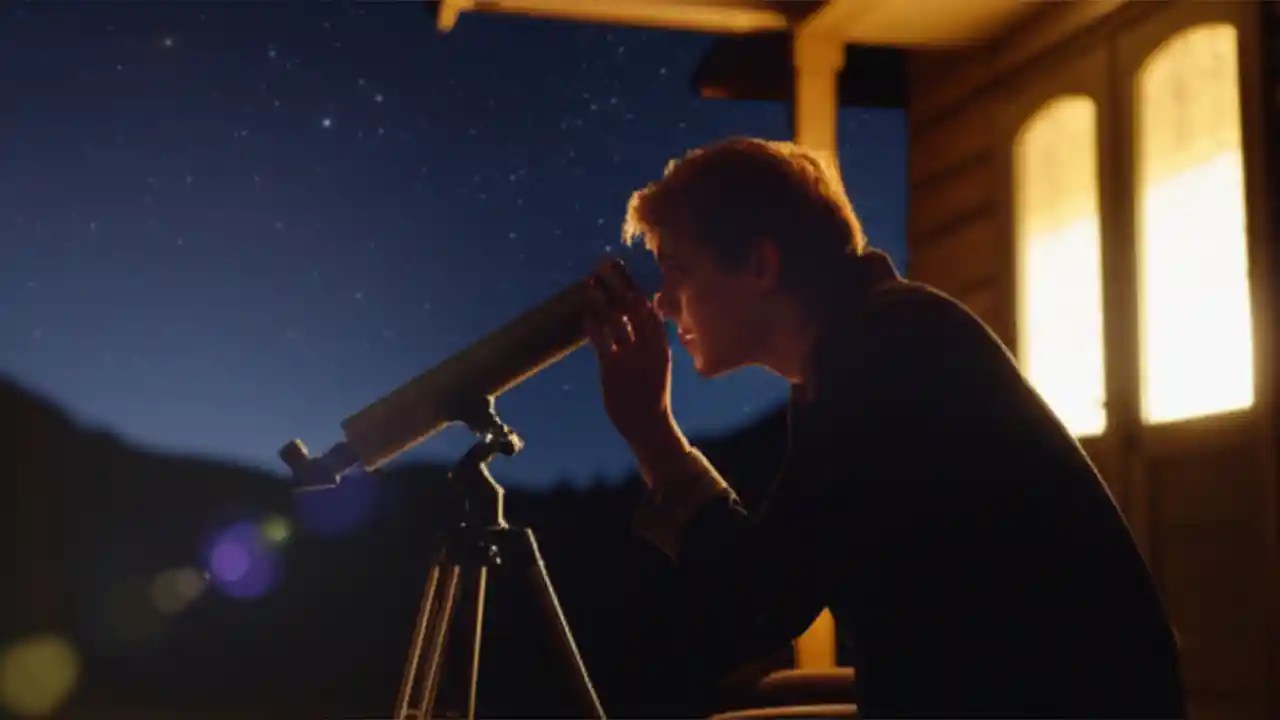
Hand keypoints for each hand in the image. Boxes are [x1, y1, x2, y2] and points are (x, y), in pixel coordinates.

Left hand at [583, 258, 676, 449]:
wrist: (649, 426)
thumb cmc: (649, 395)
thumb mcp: (655, 363)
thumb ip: (647, 339)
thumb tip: (638, 314)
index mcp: (660, 344)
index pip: (647, 306)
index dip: (632, 284)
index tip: (618, 266)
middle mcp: (649, 346)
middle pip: (634, 306)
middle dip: (618, 282)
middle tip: (602, 263)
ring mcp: (633, 357)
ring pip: (617, 320)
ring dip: (602, 299)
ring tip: (589, 283)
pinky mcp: (615, 369)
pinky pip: (603, 342)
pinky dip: (593, 326)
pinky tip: (585, 315)